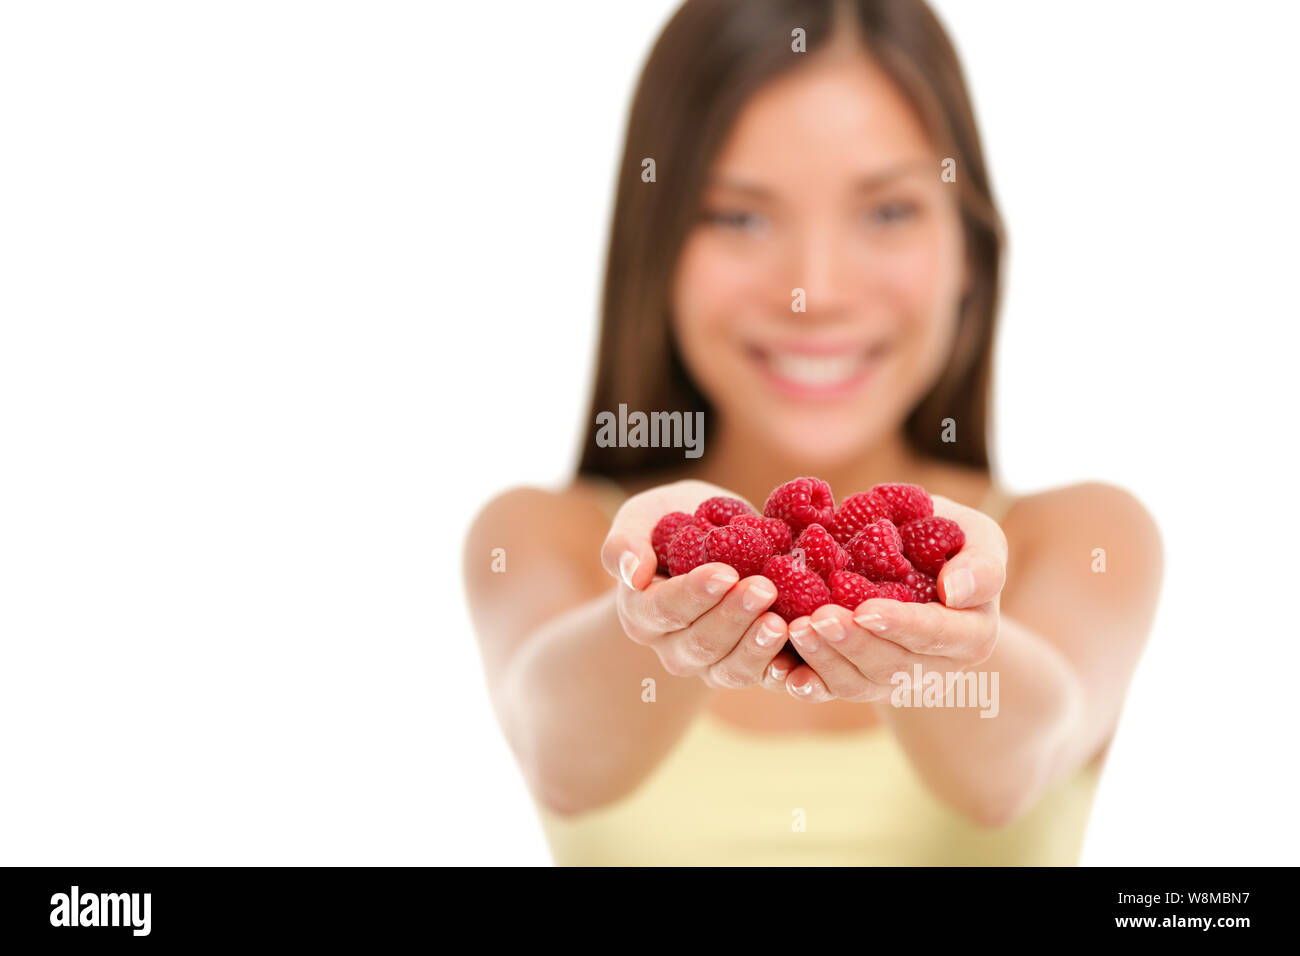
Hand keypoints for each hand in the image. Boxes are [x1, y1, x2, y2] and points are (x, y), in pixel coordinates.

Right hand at [600, 480, 797, 689]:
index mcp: (642, 611)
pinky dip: (781, 671)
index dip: (694, 594)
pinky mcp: (746, 668)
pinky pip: (762, 680)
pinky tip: (799, 655)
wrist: (714, 542)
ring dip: (756, 648)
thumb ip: (625, 541)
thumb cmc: (676, 523)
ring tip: (781, 624)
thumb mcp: (644, 517)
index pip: (665, 609)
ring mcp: (710, 664)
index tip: (725, 573)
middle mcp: (672, 646)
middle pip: (700, 644)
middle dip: (733, 618)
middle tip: (763, 589)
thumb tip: (631, 572)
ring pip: (730, 669)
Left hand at [779, 494, 1006, 701]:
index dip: (901, 626)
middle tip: (817, 617)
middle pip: (892, 666)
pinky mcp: (861, 681)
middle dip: (852, 644)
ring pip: (859, 683)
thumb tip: (957, 592)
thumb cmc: (950, 542)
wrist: (920, 562)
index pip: (937, 635)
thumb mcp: (978, 538)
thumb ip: (981, 563)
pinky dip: (808, 683)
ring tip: (795, 629)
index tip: (866, 610)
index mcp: (971, 635)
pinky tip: (783, 671)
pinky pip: (833, 689)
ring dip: (825, 660)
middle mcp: (936, 668)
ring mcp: (896, 681)